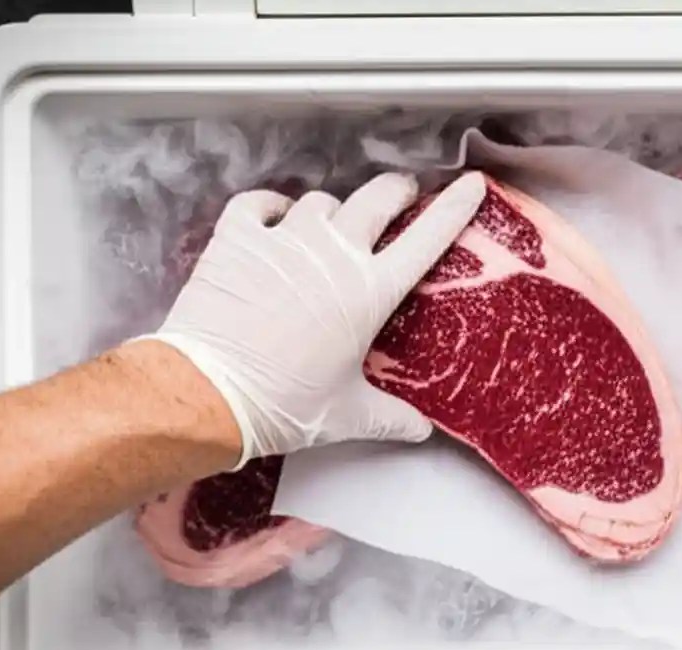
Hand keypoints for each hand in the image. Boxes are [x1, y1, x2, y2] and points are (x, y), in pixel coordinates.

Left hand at [140, 171, 486, 467]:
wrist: (210, 391)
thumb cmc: (286, 403)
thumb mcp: (347, 414)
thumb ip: (389, 417)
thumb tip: (419, 431)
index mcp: (371, 292)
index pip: (427, 239)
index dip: (454, 208)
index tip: (470, 186)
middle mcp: (335, 254)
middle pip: (378, 199)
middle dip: (396, 191)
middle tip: (401, 193)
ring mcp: (285, 239)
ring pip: (321, 202)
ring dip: (331, 211)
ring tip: (328, 227)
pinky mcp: (239, 237)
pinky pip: (259, 203)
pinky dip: (270, 207)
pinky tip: (273, 217)